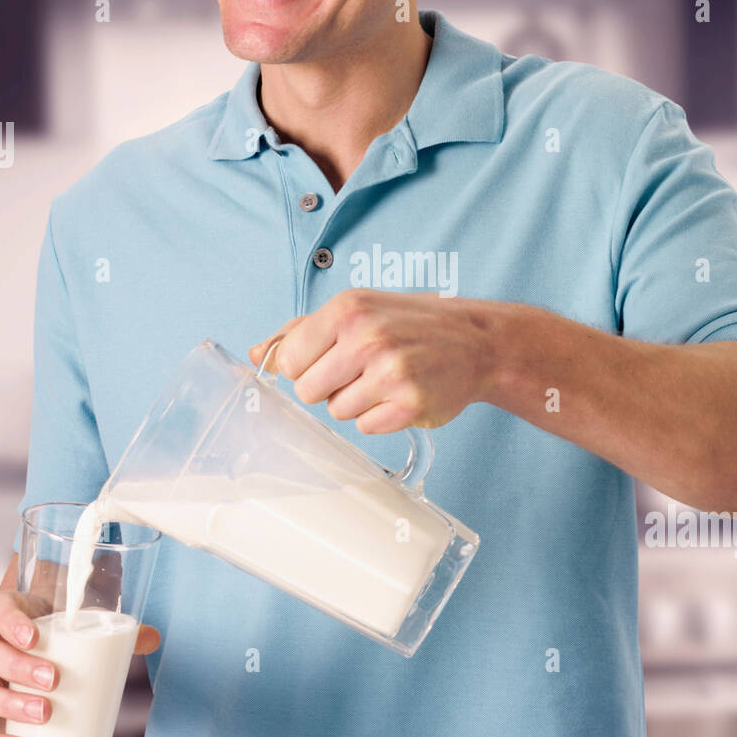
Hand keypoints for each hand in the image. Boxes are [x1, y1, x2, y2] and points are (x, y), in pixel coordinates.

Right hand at [0, 583, 160, 736]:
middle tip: (53, 680)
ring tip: (44, 712)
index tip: (34, 637)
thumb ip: (119, 632)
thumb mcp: (87, 628)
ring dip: (9, 704)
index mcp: (11, 614)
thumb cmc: (67, 635)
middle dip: (18, 667)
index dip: (9, 621)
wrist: (50, 654)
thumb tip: (153, 637)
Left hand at [247, 289, 496, 434]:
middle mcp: (367, 338)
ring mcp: (390, 372)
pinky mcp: (409, 404)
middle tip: (360, 371)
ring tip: (384, 380)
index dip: (305, 366)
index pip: (289, 360)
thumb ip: (302, 330)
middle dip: (328, 387)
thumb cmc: (411, 323)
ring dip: (356, 402)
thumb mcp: (357, 309)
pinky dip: (380, 417)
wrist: (477, 341)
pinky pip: (366, 427)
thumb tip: (259, 355)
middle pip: (307, 391)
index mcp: (347, 308)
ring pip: (337, 411)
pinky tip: (400, 395)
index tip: (328, 360)